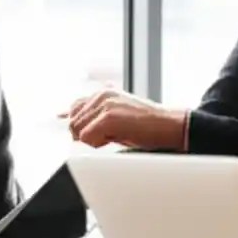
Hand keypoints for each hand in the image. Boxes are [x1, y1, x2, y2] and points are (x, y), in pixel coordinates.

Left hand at [63, 88, 187, 150]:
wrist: (169, 126)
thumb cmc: (147, 126)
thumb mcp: (118, 116)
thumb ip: (95, 116)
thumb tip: (68, 122)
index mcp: (102, 93)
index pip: (74, 109)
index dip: (81, 125)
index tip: (96, 133)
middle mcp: (101, 95)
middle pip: (73, 123)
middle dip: (87, 135)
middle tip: (110, 136)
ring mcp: (104, 105)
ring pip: (77, 131)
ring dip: (93, 140)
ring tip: (115, 137)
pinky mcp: (108, 117)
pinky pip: (86, 138)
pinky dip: (98, 144)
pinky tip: (115, 140)